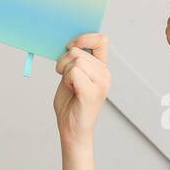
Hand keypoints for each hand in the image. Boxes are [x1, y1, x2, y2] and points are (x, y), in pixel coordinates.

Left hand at [53, 33, 111, 151]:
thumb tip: (69, 44)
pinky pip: (74, 72)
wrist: (72, 130)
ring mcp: (101, 84)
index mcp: (102, 68)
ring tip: (69, 85)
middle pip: (79, 51)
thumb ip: (75, 60)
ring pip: (75, 60)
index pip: (101, 40)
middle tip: (64, 76)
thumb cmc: (70, 104)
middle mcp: (105, 74)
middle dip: (64, 61)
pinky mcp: (92, 93)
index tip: (70, 47)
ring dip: (64, 71)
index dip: (83, 38)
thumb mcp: (72, 76)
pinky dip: (66, 80)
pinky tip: (71, 90)